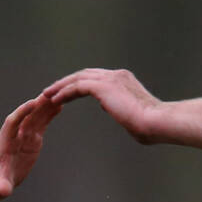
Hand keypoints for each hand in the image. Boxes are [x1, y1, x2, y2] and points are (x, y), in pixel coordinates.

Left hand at [0, 94, 59, 198]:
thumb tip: (3, 191)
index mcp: (5, 143)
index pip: (12, 123)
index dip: (21, 113)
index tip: (32, 103)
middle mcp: (15, 136)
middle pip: (27, 116)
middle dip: (38, 105)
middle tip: (52, 93)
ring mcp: (24, 136)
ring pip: (36, 117)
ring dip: (46, 106)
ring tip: (61, 94)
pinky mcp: (32, 140)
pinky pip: (41, 124)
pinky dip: (49, 115)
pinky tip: (60, 105)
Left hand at [43, 68, 164, 142]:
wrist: (155, 121)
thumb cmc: (149, 126)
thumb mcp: (132, 115)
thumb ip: (121, 109)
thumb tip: (111, 108)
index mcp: (124, 79)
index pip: (96, 77)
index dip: (79, 84)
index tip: (67, 92)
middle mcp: (116, 75)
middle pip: (84, 74)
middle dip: (66, 82)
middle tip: (50, 90)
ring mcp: (110, 79)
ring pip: (78, 78)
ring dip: (60, 86)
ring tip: (46, 95)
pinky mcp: (104, 86)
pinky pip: (77, 87)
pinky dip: (64, 92)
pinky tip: (54, 100)